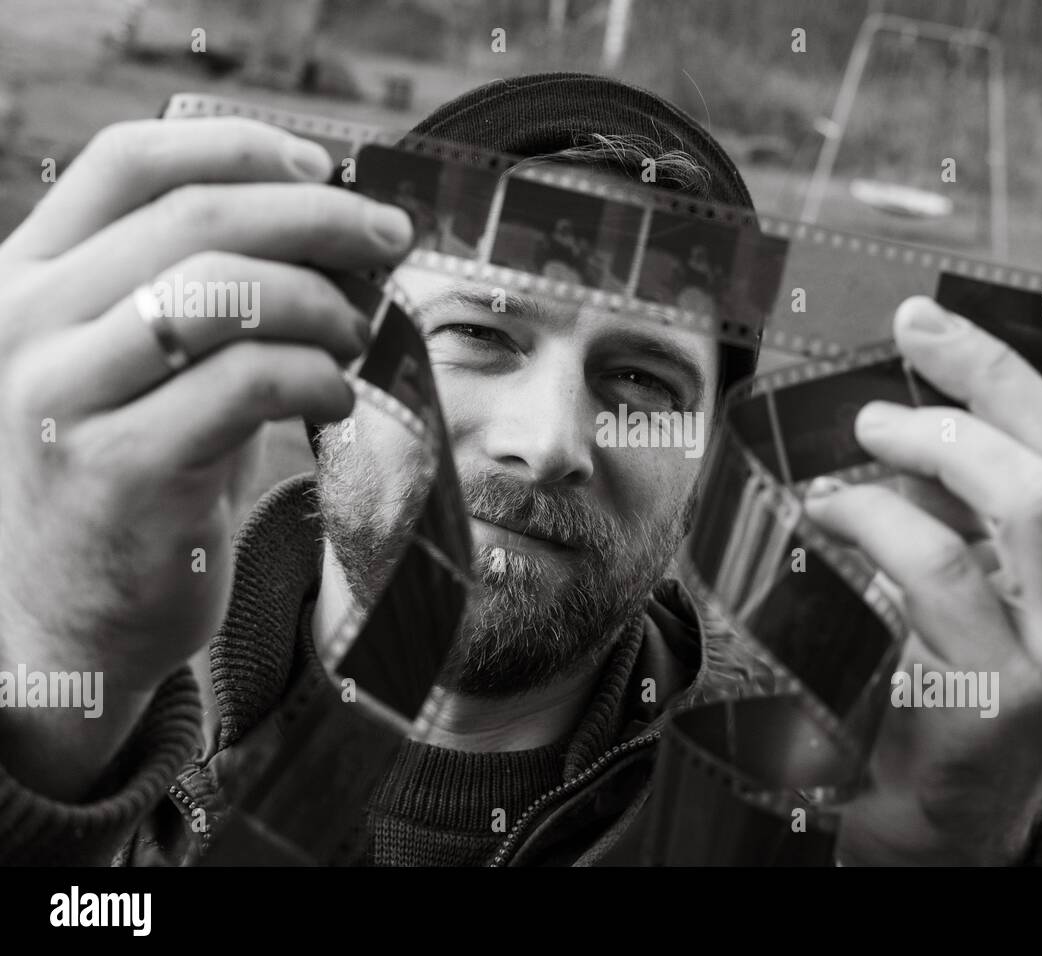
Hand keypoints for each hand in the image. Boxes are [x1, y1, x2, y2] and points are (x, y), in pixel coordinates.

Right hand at [0, 117, 413, 798]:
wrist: (65, 622)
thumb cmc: (127, 478)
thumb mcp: (140, 367)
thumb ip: (201, 293)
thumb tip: (338, 232)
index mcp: (26, 276)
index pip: (126, 161)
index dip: (238, 146)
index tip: (324, 164)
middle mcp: (25, 324)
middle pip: (195, 218)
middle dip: (317, 217)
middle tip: (389, 239)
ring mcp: (62, 396)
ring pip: (224, 293)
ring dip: (321, 302)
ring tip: (359, 333)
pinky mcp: (120, 468)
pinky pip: (249, 383)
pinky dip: (317, 377)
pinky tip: (337, 398)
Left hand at [804, 296, 1041, 864]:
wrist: (936, 813)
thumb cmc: (958, 682)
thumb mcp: (1002, 590)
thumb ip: (986, 510)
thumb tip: (919, 402)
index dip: (1003, 371)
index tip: (928, 325)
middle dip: (964, 398)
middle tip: (876, 403)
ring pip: (1006, 512)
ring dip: (909, 466)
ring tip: (847, 467)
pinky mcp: (996, 704)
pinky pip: (930, 576)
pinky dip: (869, 526)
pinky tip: (827, 522)